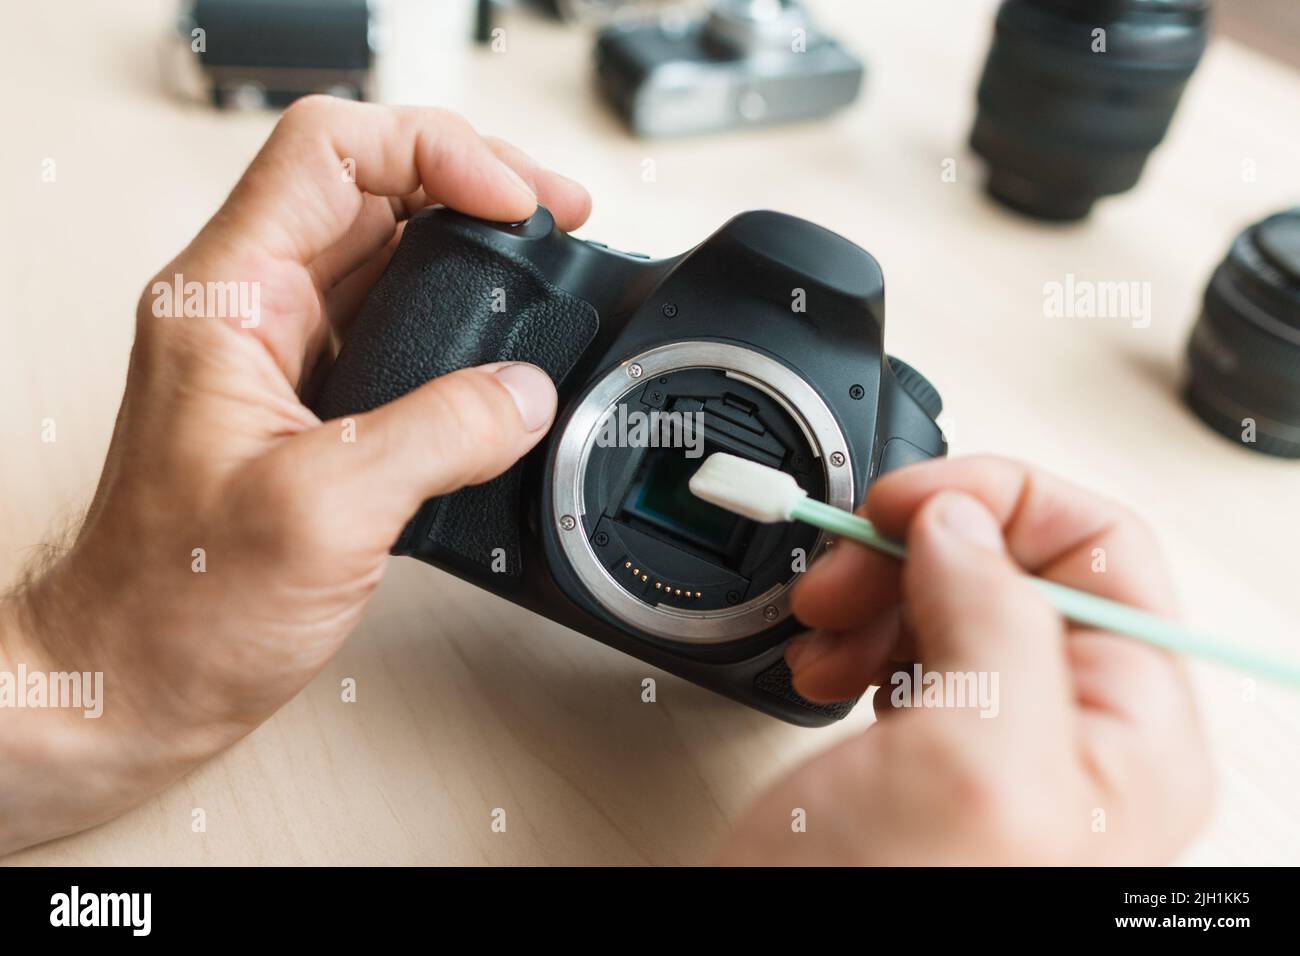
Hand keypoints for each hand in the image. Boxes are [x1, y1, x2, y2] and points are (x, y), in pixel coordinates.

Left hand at [0, 97, 591, 852]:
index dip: (433, 152)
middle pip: (370, 188)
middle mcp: (251, 312)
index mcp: (227, 299)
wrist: (138, 683)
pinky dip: (461, 318)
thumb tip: (526, 394)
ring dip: (470, 246)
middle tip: (553, 214)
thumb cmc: (174, 606)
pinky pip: (399, 329)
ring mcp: (283, 358)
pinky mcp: (315, 407)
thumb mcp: (322, 512)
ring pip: (389, 255)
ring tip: (542, 257)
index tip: (511, 203)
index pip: (330, 151)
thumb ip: (439, 437)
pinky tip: (502, 344)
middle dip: (473, 184)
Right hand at [716, 456, 1211, 864]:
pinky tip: (827, 661)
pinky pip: (907, 645)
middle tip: (849, 567)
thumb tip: (962, 522)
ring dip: (880, 588)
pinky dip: (858, 631)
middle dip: (922, 546)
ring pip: (954, 597)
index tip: (911, 502)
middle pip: (1019, 564)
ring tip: (828, 624)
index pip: (1102, 550)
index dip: (1002, 502)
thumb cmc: (891, 917)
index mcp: (1132, 732)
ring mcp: (997, 742)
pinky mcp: (928, 750)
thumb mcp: (973, 763)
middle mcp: (1074, 732)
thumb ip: (993, 616)